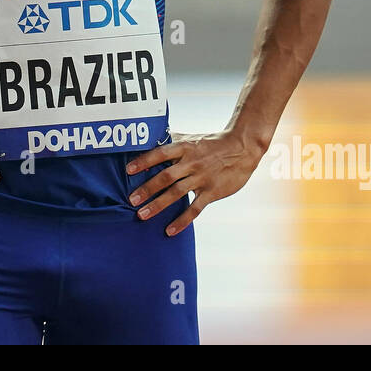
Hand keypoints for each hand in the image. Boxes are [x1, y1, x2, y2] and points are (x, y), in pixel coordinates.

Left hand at [126, 131, 260, 235]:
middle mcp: (191, 163)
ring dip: (158, 205)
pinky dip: (182, 221)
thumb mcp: (191, 139)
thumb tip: (150, 141)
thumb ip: (172, 143)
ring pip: (177, 193)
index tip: (128, 170)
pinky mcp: (212, 192)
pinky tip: (169, 231)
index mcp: (184, 148)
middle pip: (166, 176)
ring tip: (142, 215)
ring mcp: (202, 178)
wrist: (242, 148)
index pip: (160, 154)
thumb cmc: (212, 143)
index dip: (144, 161)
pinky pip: (195, 209)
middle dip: (147, 189)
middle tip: (131, 200)